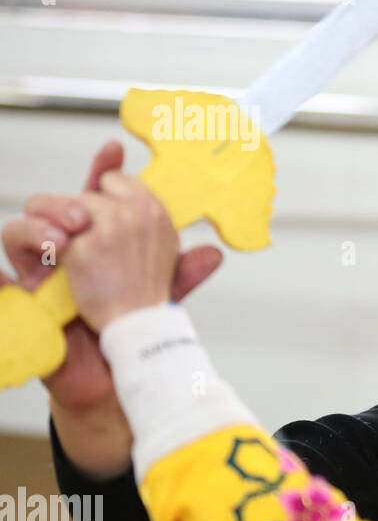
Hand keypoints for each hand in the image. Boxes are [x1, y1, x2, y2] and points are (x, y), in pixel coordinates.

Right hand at [1, 142, 221, 408]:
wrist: (112, 371)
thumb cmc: (130, 327)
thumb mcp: (165, 298)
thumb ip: (182, 273)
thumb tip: (214, 253)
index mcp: (102, 238)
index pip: (97, 196)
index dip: (103, 171)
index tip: (115, 150)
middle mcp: (70, 246)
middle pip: (56, 204)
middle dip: (65, 202)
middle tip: (82, 217)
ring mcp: (42, 268)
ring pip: (24, 227)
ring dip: (38, 225)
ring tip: (59, 239)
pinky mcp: (24, 296)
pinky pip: (2, 278)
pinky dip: (5, 276)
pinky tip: (17, 276)